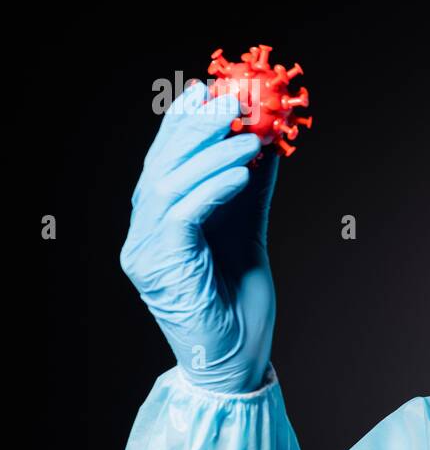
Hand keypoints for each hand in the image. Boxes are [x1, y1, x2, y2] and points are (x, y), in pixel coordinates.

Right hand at [121, 79, 278, 392]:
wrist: (240, 360)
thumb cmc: (240, 304)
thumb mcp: (249, 232)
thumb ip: (249, 190)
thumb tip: (266, 141)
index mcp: (159, 222)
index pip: (164, 160)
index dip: (186, 122)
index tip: (214, 90)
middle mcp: (143, 233)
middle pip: (161, 164)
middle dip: (197, 127)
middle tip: (234, 99)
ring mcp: (145, 252)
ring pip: (169, 184)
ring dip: (212, 153)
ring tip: (251, 136)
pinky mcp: (162, 268)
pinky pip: (183, 216)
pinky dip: (212, 188)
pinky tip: (241, 173)